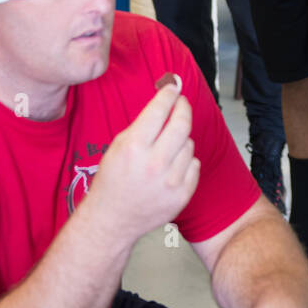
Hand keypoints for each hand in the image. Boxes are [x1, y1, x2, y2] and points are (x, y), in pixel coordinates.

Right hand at [85, 81, 198, 243]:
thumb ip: (142, 125)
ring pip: (189, 144)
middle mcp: (154, 164)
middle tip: (181, 104)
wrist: (112, 219)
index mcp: (134, 148)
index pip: (159, 110)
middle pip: (182, 124)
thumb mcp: (118, 146)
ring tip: (166, 149)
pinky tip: (171, 168)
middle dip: (183, 108)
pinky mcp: (182, 195)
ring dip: (181, 141)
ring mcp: (170, 181)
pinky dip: (185, 162)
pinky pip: (194, 165)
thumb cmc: (112, 181)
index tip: (173, 88)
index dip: (169, 94)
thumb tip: (164, 102)